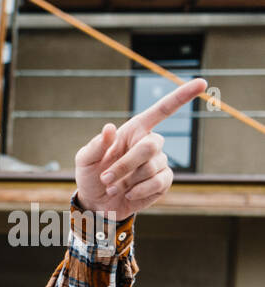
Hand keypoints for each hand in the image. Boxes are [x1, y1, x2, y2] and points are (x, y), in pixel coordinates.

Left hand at [74, 77, 205, 216]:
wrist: (96, 202)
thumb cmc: (91, 175)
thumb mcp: (85, 160)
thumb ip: (96, 145)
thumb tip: (109, 128)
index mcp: (135, 130)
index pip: (162, 110)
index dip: (182, 97)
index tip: (202, 83)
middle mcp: (150, 143)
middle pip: (150, 146)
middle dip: (125, 164)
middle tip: (106, 178)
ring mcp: (159, 162)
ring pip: (151, 167)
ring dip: (126, 181)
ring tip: (112, 187)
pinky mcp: (163, 182)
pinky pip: (158, 183)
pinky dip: (138, 191)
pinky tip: (128, 194)